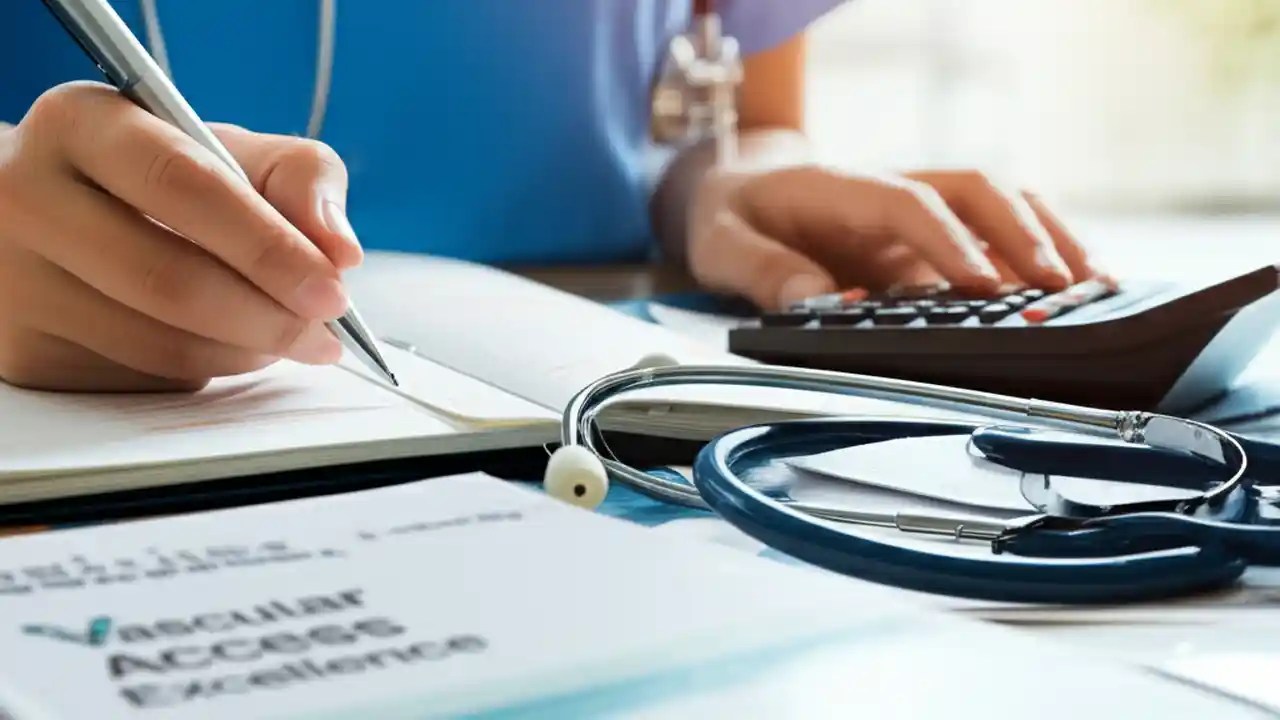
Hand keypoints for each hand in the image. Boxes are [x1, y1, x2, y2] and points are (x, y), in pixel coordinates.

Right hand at [0, 81, 362, 391]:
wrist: (61, 214)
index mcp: (83, 124)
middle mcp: (26, 195)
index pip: (184, 187)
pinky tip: (221, 343)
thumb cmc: (162, 180)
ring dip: (247, 352)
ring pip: (161, 344)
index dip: (269, 247)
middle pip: (170, 280)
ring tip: (284, 335)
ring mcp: (15, 281)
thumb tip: (341, 251)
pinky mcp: (25, 352)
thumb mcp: (232, 151)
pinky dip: (206, 370)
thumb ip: (302, 178)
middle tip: (325, 333)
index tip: (332, 288)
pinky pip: (144, 379)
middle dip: (270, 317)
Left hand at [684, 154, 1098, 309]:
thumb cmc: (734, 214)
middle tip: (1060, 287)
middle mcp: (889, 189)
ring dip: (1047, 236)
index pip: (908, 205)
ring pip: (997, 203)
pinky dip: (1036, 252)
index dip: (949, 242)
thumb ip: (761, 269)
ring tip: (1094, 284)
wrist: (738, 185)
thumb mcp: (721, 243)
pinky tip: (1073, 286)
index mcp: (839, 188)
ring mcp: (915, 208)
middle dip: (1022, 234)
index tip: (982, 287)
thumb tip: (809, 299)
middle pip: (973, 190)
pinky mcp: (927, 233)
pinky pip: (992, 232)